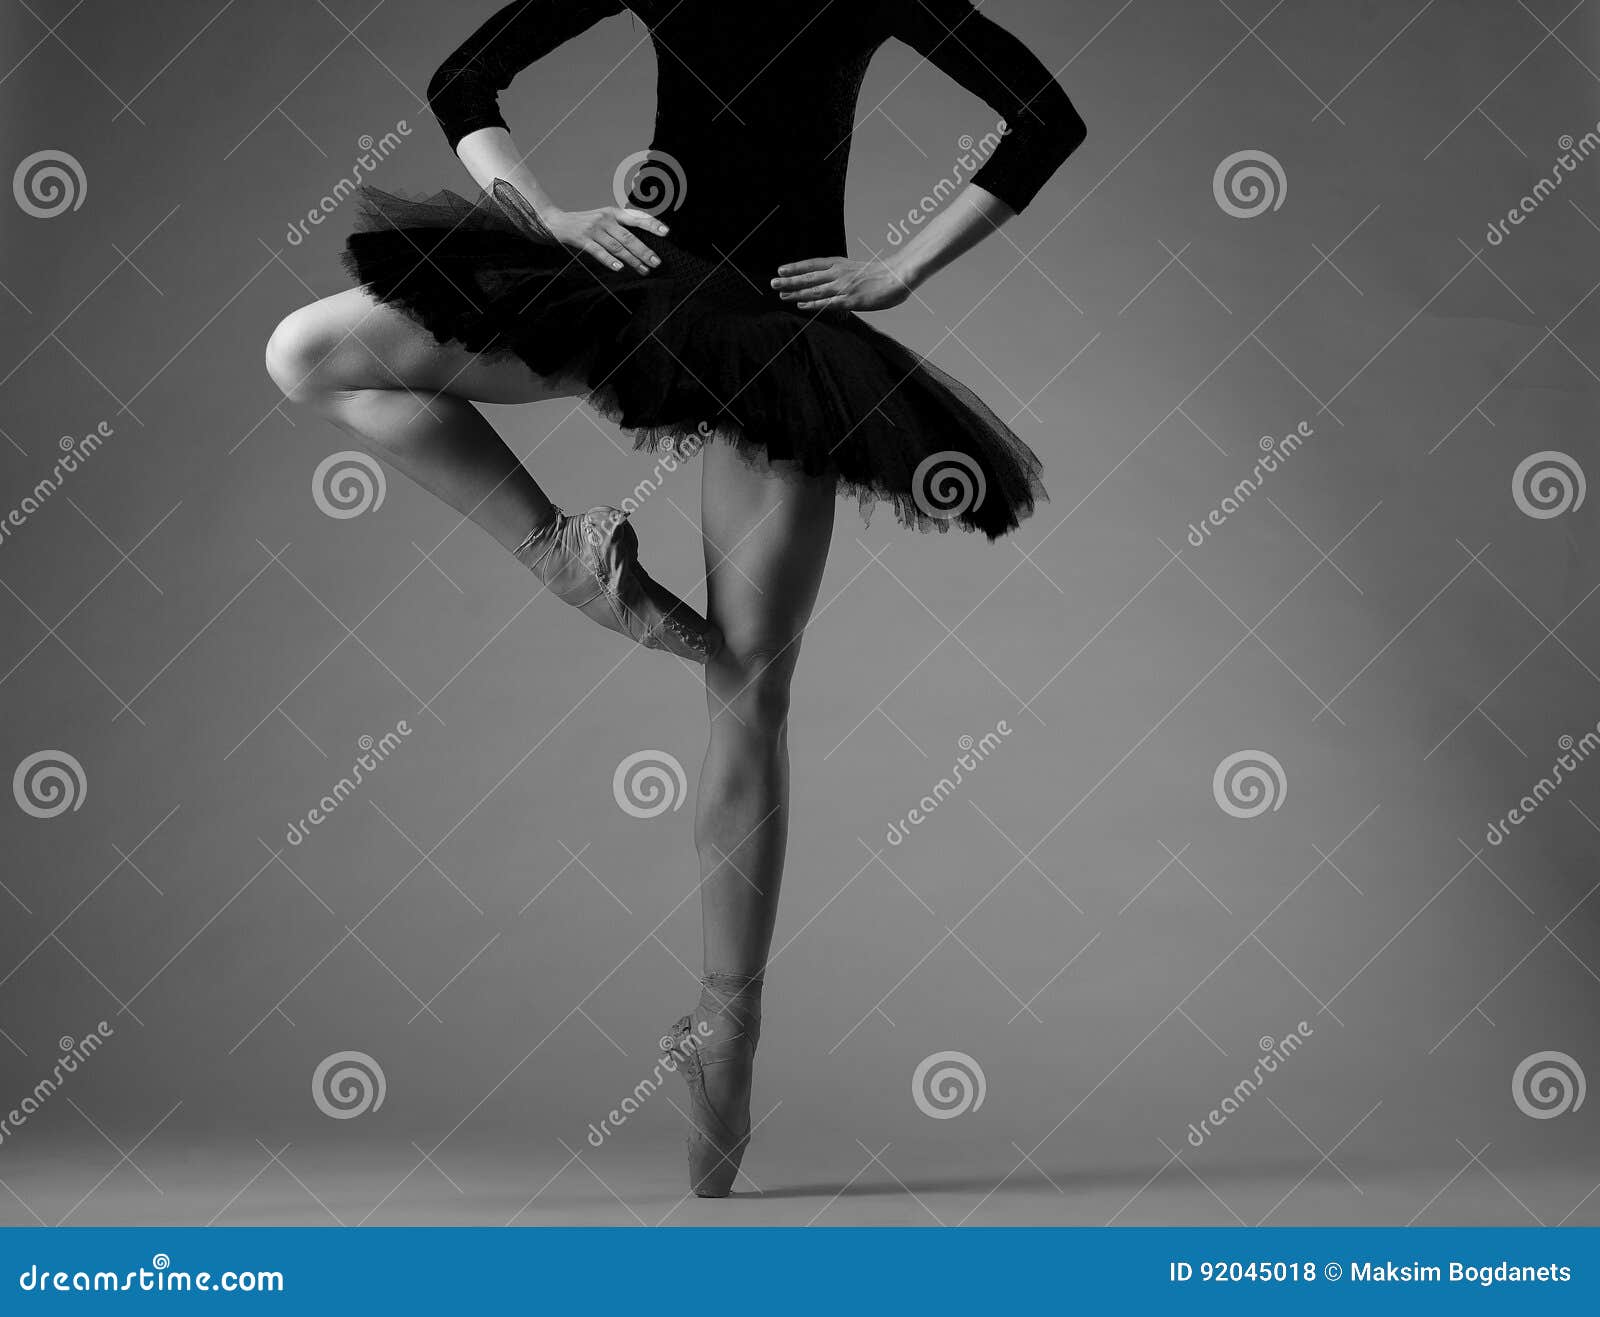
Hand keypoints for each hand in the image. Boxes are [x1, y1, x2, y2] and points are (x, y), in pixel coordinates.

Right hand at [543, 206, 668, 274]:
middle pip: (629, 236)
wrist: (556, 221)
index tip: (666, 232)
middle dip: (644, 250)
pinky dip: (609, 260)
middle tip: (656, 262)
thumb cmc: (584, 222)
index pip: (636, 218)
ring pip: (617, 246)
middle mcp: (605, 218)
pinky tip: (619, 268)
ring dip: (632, 260)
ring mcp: (593, 229)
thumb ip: (619, 225)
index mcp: (612, 212)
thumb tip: (640, 242)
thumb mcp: (602, 218)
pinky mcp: (582, 239)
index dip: (651, 224)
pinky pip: (598, 251)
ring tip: (643, 270)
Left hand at [771, 257, 912, 312]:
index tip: (780, 269)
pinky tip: (800, 305)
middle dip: (789, 280)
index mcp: (841, 264)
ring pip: (814, 289)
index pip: (813, 264)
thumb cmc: (883, 274)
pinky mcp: (851, 300)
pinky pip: (827, 303)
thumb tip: (837, 284)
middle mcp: (838, 274)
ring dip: (796, 292)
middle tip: (772, 283)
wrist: (900, 275)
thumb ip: (846, 276)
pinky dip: (812, 304)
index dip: (796, 267)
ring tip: (780, 294)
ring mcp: (843, 287)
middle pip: (808, 277)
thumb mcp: (860, 270)